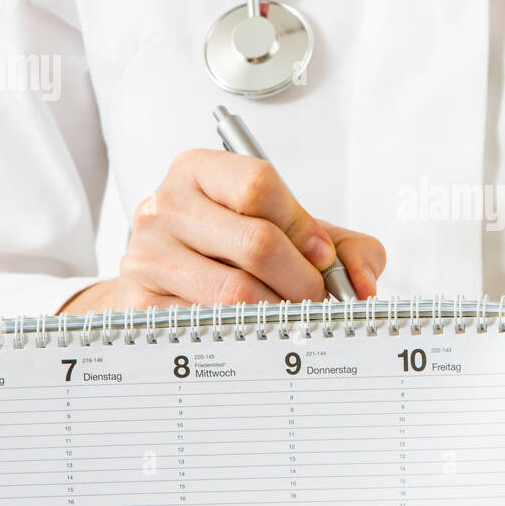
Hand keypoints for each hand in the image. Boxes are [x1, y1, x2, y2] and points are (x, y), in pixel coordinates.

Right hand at [60, 149, 384, 312]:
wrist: (171, 282)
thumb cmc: (238, 250)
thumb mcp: (291, 232)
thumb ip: (345, 247)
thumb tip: (363, 285)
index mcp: (198, 171)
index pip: (258, 185)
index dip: (303, 225)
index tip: (322, 255)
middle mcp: (164, 206)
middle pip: (255, 242)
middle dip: (303, 278)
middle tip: (317, 298)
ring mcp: (146, 256)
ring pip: (236, 292)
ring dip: (280, 311)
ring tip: (291, 315)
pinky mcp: (141, 306)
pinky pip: (211, 327)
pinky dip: (248, 334)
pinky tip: (257, 330)